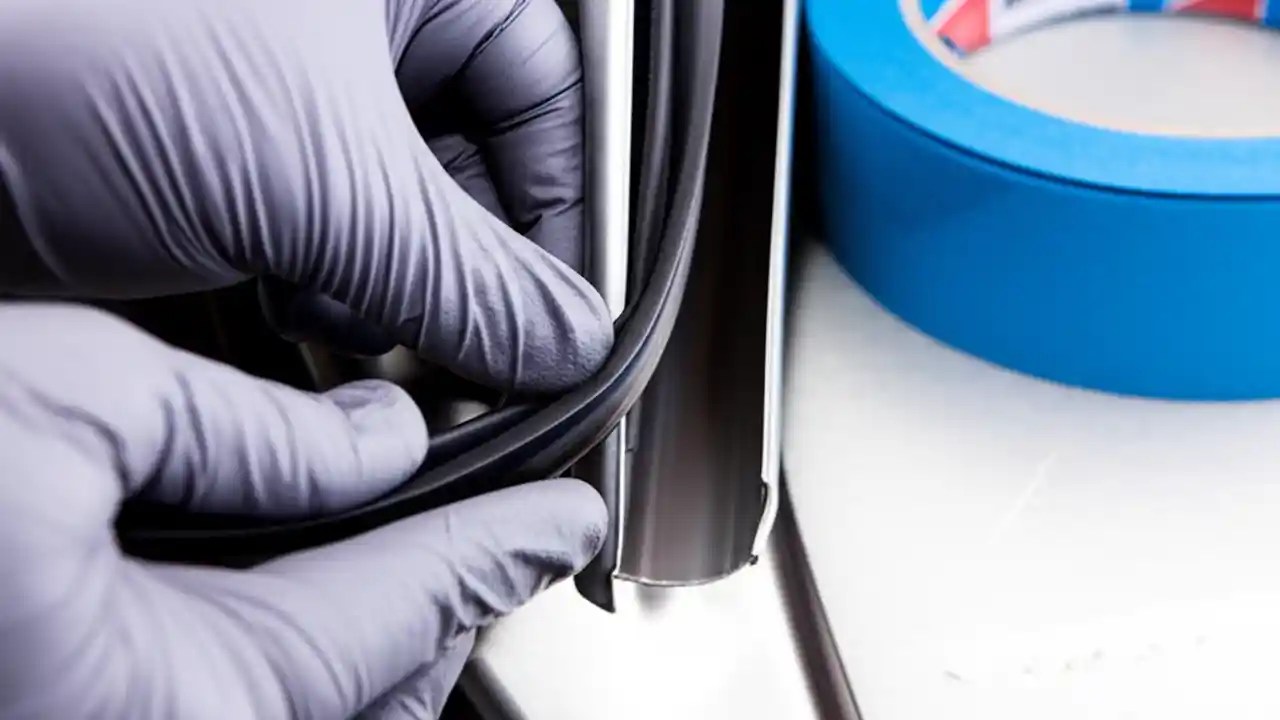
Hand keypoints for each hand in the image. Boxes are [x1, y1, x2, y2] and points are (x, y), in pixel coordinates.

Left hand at [0, 0, 609, 393]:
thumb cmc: (57, 31)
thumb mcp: (313, 167)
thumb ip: (461, 271)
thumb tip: (561, 339)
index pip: (545, 84)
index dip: (565, 201)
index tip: (568, 310)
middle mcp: (349, 24)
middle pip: (476, 156)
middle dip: (474, 262)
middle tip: (487, 352)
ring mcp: (280, 95)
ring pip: (400, 211)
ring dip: (401, 292)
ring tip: (381, 334)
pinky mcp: (224, 167)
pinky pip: (324, 243)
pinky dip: (332, 299)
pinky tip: (308, 320)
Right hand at [0, 303, 605, 718]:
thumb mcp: (48, 409)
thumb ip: (226, 425)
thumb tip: (367, 436)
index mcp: (183, 687)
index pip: (407, 604)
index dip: (503, 545)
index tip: (565, 520)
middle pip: (385, 691)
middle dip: (459, 608)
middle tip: (511, 541)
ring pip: (330, 712)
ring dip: (386, 639)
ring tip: (428, 568)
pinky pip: (237, 707)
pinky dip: (302, 665)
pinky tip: (295, 603)